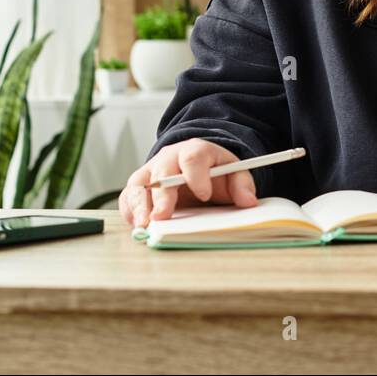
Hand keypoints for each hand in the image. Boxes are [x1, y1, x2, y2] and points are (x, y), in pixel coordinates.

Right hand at [119, 138, 259, 227]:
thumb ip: (242, 184)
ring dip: (140, 205)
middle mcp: (168, 159)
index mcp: (195, 151)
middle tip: (163, 216)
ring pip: (139, 184)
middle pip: (162, 172)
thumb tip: (248, 201)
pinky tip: (137, 224)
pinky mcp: (139, 187)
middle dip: (162, 196)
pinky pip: (128, 197)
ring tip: (144, 224)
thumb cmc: (213, 171)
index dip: (196, 175)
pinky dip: (130, 211)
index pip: (193, 157)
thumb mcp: (234, 172)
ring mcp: (151, 172)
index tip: (204, 194)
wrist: (196, 166)